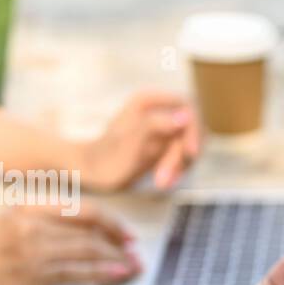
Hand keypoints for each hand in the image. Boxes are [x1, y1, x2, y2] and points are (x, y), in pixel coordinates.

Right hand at [0, 202, 139, 284]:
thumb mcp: (10, 224)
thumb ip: (45, 222)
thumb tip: (90, 231)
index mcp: (27, 207)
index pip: (82, 209)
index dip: (111, 222)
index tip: (127, 234)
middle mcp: (30, 225)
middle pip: (90, 230)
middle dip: (118, 243)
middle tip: (135, 253)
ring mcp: (31, 250)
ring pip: (87, 251)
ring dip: (116, 260)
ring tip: (133, 267)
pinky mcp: (32, 276)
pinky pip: (77, 273)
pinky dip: (102, 275)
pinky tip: (117, 276)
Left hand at [77, 90, 201, 190]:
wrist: (91, 173)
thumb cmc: (105, 158)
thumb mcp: (129, 143)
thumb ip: (156, 125)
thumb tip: (185, 116)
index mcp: (148, 101)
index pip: (187, 107)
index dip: (193, 130)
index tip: (190, 153)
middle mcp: (158, 109)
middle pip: (190, 128)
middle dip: (181, 156)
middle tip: (165, 180)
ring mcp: (164, 126)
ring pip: (190, 144)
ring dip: (180, 166)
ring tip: (161, 183)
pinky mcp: (167, 143)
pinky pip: (184, 155)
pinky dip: (178, 170)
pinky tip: (164, 182)